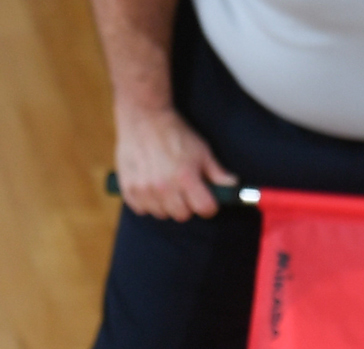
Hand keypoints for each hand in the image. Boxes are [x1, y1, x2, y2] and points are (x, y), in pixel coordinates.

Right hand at [114, 106, 234, 220]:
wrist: (144, 118)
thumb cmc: (175, 134)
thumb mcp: (202, 150)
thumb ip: (217, 173)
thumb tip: (234, 186)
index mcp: (185, 177)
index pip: (205, 208)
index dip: (209, 205)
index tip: (206, 198)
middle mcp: (164, 187)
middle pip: (182, 215)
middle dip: (187, 205)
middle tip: (184, 189)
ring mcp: (144, 190)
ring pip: (161, 214)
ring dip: (166, 204)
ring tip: (165, 185)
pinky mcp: (129, 189)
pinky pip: (142, 209)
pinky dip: (147, 202)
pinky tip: (150, 185)